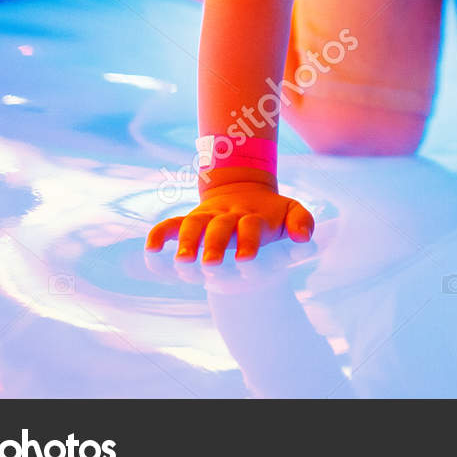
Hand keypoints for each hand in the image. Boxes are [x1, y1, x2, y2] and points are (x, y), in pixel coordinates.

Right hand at [146, 180, 314, 262]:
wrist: (247, 191)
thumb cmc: (273, 214)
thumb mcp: (292, 213)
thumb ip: (302, 223)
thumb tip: (306, 239)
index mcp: (254, 217)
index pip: (250, 227)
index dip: (248, 242)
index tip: (246, 262)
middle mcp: (228, 217)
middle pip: (219, 227)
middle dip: (214, 246)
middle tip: (211, 265)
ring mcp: (207, 219)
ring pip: (191, 225)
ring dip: (186, 242)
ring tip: (181, 262)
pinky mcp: (190, 223)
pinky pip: (169, 226)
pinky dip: (158, 235)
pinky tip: (150, 250)